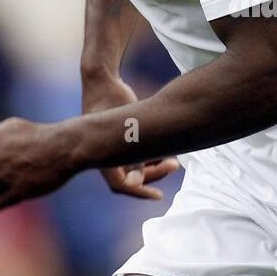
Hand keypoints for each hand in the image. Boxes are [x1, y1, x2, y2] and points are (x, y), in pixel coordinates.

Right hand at [81, 72, 178, 200]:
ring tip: (173, 158)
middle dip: (153, 174)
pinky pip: (130, 154)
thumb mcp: (128, 128)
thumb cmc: (113, 99)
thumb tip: (134, 183)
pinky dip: (146, 155)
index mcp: (100, 156)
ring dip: (152, 164)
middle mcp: (102, 154)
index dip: (140, 192)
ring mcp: (108, 146)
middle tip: (175, 165)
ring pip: (132, 165)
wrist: (101, 79)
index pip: (121, 185)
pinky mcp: (113, 137)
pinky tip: (163, 149)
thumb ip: (132, 158)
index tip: (159, 196)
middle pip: (129, 176)